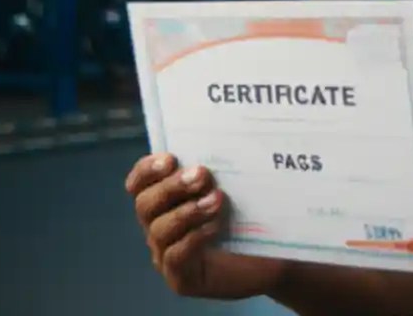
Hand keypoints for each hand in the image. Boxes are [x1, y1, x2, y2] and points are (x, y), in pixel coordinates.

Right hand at [125, 153, 288, 299]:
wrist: (273, 260)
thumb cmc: (251, 219)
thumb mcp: (236, 189)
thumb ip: (221, 169)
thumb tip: (223, 133)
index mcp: (165, 202)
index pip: (139, 184)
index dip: (147, 170)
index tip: (170, 158)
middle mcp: (159, 227)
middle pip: (145, 204)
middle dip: (172, 186)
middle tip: (202, 175)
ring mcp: (166, 255)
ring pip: (159, 230)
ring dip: (187, 211)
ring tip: (216, 199)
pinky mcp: (181, 279)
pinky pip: (175, 256)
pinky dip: (194, 238)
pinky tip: (215, 227)